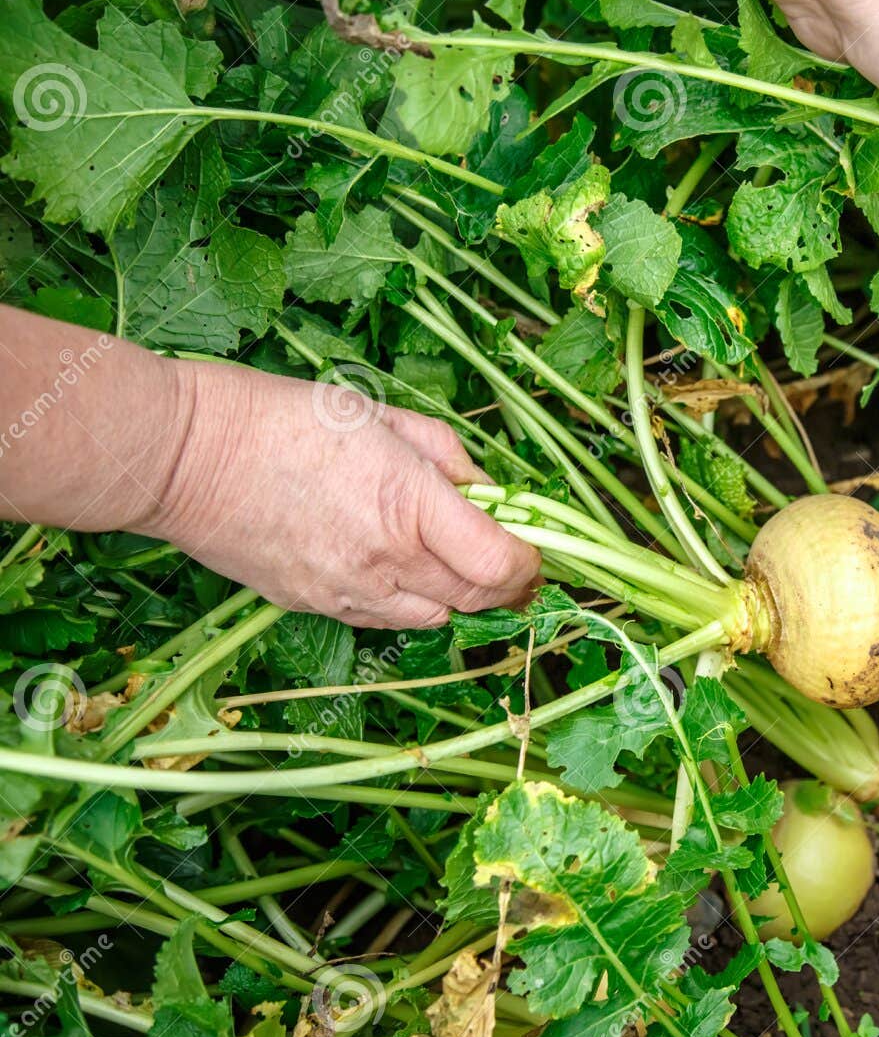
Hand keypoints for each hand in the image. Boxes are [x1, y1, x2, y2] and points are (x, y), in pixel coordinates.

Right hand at [143, 361, 538, 629]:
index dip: (531, 563)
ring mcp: (348, 591)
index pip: (499, 563)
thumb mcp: (381, 416)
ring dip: (460, 598)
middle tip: (518, 566)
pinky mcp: (315, 606)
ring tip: (458, 566)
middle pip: (477, 599)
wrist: (183, 456)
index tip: (537, 550)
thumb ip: (447, 458)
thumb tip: (490, 492)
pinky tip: (405, 573)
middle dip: (508, 586)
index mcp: (409, 504)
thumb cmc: (281, 417)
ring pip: (435, 619)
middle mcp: (386, 559)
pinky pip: (385, 620)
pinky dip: (410, 603)